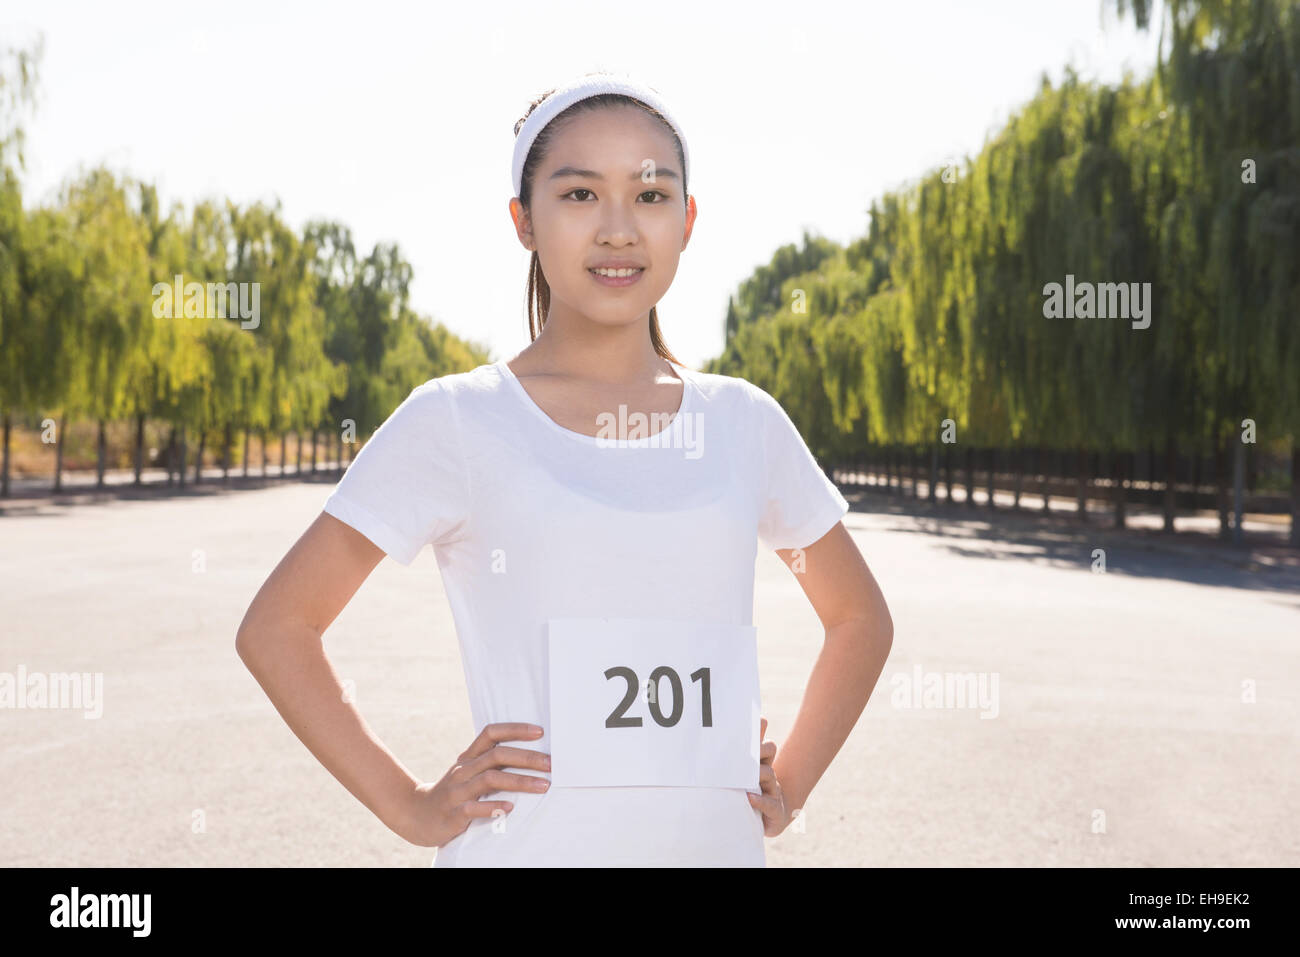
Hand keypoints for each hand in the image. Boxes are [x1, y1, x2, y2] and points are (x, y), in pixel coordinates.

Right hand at [389, 722, 550, 846]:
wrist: (416, 815)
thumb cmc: (453, 792)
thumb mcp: (469, 773)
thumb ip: (493, 764)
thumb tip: (532, 756)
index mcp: (469, 757)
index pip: (491, 733)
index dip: (515, 729)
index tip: (540, 732)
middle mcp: (463, 770)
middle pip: (497, 755)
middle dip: (527, 758)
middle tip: (551, 763)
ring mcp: (457, 791)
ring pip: (490, 779)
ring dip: (519, 781)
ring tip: (543, 785)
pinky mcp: (453, 814)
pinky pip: (473, 808)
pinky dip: (492, 807)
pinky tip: (509, 808)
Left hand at [746, 716, 792, 836]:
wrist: (771, 819)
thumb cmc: (753, 794)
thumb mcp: (742, 776)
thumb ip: (734, 759)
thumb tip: (724, 738)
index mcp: (759, 761)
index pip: (760, 739)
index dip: (758, 729)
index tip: (754, 720)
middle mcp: (768, 772)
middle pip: (769, 749)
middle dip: (759, 746)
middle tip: (747, 745)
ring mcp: (773, 790)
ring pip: (769, 774)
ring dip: (758, 772)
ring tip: (746, 772)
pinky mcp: (774, 809)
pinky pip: (769, 803)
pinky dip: (759, 800)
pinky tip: (749, 797)